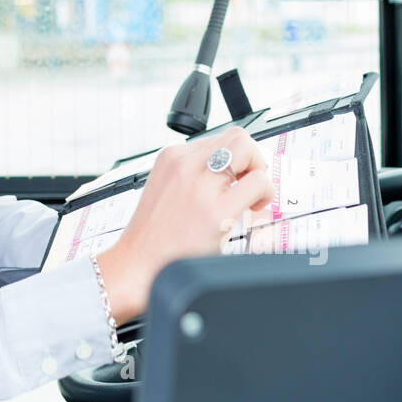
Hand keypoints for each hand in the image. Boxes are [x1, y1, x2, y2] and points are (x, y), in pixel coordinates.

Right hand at [96, 126, 273, 323]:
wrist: (136, 265)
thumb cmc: (154, 235)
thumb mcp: (166, 188)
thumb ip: (194, 174)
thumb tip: (230, 170)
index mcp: (171, 157)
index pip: (220, 138)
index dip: (237, 159)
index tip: (237, 179)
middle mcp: (183, 165)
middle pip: (238, 136)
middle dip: (252, 159)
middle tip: (248, 185)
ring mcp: (198, 186)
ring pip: (248, 150)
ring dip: (259, 171)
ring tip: (250, 198)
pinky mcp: (214, 211)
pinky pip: (257, 183)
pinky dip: (264, 194)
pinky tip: (251, 211)